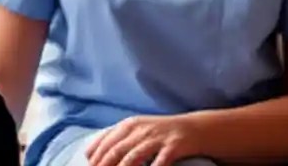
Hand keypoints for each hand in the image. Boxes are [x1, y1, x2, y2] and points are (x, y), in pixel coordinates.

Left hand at [86, 115, 201, 165]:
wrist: (195, 128)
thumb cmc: (162, 132)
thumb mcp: (138, 130)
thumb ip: (117, 139)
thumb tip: (92, 154)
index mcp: (129, 125)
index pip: (106, 141)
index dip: (95, 156)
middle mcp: (141, 129)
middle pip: (116, 150)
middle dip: (104, 165)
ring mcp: (157, 137)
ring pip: (134, 156)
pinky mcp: (173, 146)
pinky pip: (160, 162)